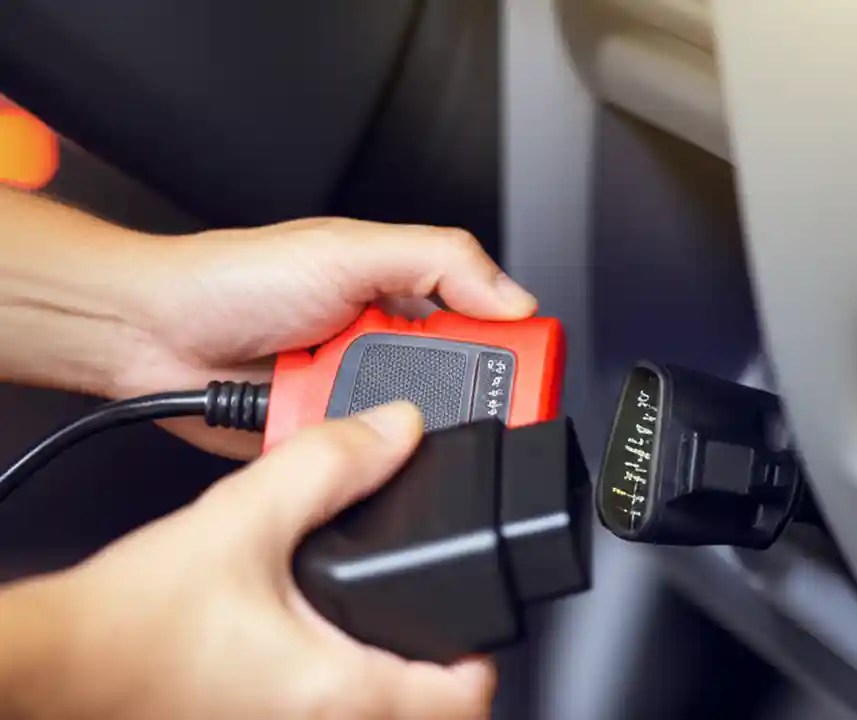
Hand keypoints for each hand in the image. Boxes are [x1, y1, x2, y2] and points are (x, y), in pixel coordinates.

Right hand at [0, 402, 495, 719]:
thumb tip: (395, 430)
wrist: (53, 663)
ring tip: (377, 623)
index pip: (468, 698)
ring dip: (387, 674)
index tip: (478, 617)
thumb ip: (328, 466)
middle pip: (427, 712)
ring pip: (377, 717)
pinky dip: (339, 684)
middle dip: (437, 662)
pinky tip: (316, 639)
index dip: (484, 651)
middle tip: (431, 615)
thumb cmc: (127, 624)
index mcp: (338, 691)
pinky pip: (325, 715)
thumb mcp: (242, 519)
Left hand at [115, 217, 537, 457]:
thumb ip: (439, 261)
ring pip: (410, 436)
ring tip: (371, 411)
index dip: (515, 349)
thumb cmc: (231, 278)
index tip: (533, 371)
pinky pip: (361, 468)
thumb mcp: (348, 250)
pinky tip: (349, 449)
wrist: (148, 332)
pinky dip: (361, 466)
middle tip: (463, 404)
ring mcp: (350, 400)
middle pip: (458, 390)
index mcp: (400, 296)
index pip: (483, 324)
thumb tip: (515, 299)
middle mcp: (381, 350)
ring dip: (400, 433)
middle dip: (460, 402)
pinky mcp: (320, 444)